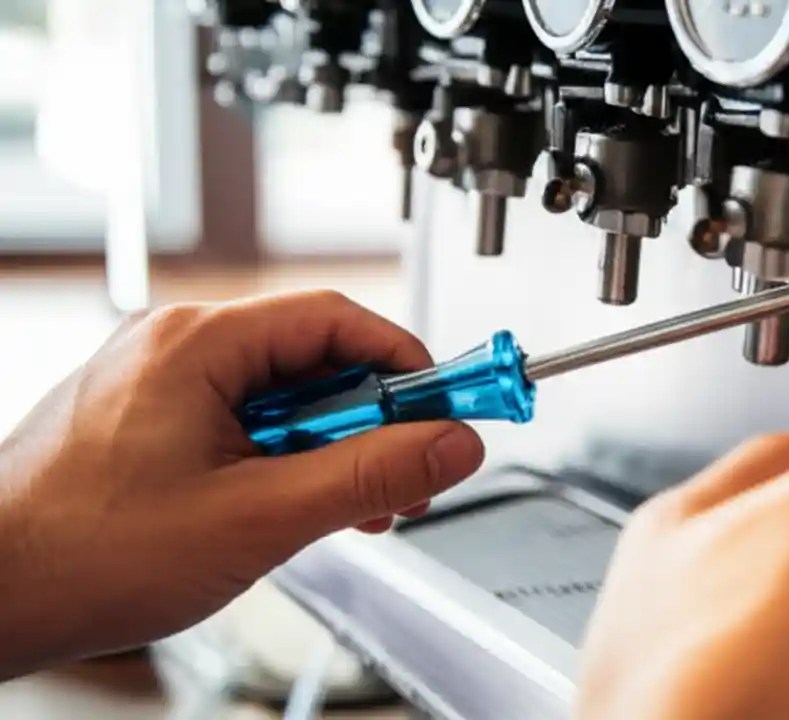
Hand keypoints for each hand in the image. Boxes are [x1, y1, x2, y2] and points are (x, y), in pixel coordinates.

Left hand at [0, 291, 483, 678]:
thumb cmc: (83, 552)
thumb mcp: (259, 516)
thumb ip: (368, 476)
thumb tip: (449, 445)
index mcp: (198, 343)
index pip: (336, 320)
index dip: (405, 364)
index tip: (450, 406)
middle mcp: (175, 347)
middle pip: (312, 360)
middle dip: (369, 422)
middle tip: (407, 476)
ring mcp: (158, 382)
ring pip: (279, 398)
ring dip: (328, 449)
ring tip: (348, 509)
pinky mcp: (149, 420)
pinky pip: (242, 422)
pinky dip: (282, 460)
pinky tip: (292, 508)